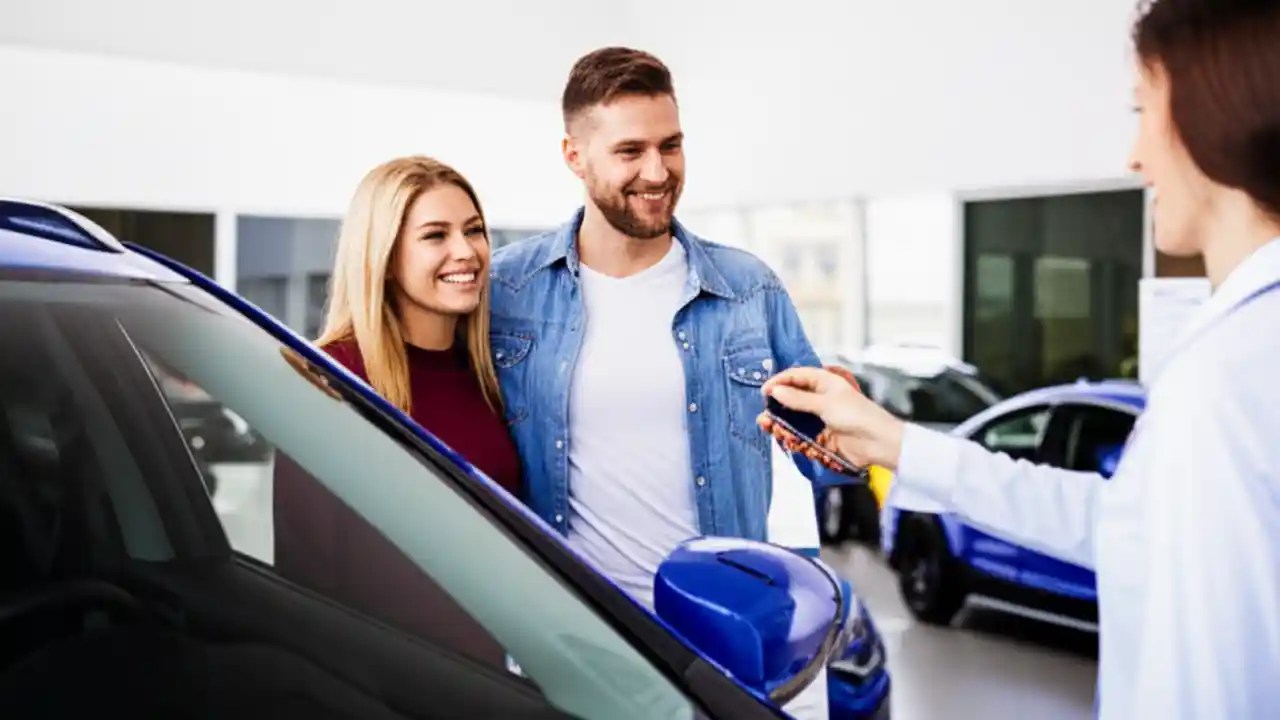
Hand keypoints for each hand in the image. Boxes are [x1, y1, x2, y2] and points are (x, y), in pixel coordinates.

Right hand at [757, 365, 906, 470]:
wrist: (878, 443)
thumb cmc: (857, 415)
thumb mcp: (825, 403)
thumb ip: (798, 399)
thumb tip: (775, 390)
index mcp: (825, 383)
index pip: (797, 377)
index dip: (780, 381)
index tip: (765, 391)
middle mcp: (820, 399)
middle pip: (791, 400)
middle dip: (777, 407)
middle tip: (765, 415)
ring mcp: (820, 419)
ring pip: (793, 420)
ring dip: (781, 425)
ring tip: (770, 428)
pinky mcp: (821, 438)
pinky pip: (800, 436)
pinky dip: (792, 438)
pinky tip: (786, 439)